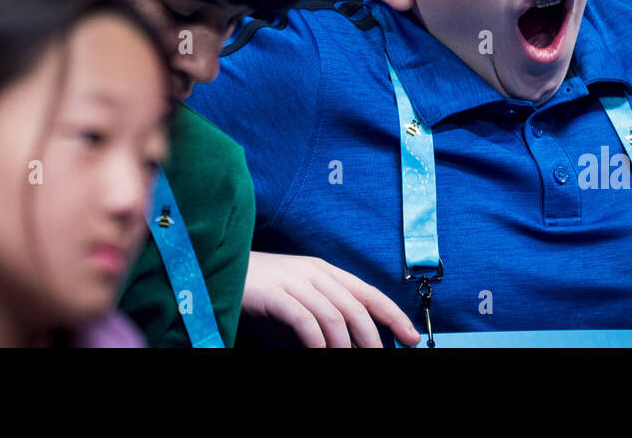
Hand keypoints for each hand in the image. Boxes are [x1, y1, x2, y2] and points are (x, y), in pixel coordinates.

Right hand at [242, 251, 419, 347]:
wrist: (221, 268)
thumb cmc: (260, 287)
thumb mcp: (298, 294)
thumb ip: (323, 309)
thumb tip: (351, 338)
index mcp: (324, 270)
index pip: (367, 292)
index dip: (393, 314)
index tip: (410, 336)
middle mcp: (314, 272)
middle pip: (355, 307)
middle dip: (373, 337)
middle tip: (380, 358)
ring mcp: (294, 280)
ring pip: (334, 316)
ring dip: (346, 345)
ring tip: (349, 361)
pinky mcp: (275, 293)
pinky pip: (305, 320)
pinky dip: (318, 342)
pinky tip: (321, 353)